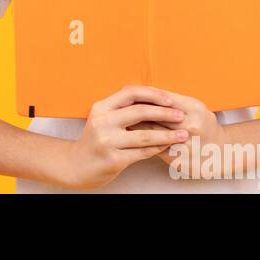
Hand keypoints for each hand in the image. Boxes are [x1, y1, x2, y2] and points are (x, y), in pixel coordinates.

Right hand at [57, 85, 188, 189]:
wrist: (76, 166)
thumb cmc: (96, 140)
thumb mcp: (102, 118)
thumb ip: (123, 108)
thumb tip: (156, 98)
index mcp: (101, 107)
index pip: (130, 93)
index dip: (153, 94)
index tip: (169, 100)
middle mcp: (102, 122)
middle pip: (140, 112)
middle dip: (165, 113)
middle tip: (181, 117)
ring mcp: (106, 142)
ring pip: (145, 135)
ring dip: (168, 135)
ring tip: (183, 135)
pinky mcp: (113, 160)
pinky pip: (142, 153)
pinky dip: (158, 148)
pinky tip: (167, 146)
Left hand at [127, 89, 227, 175]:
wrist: (222, 153)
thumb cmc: (205, 126)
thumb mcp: (195, 107)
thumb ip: (173, 100)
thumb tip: (145, 92)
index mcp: (194, 108)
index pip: (161, 100)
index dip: (142, 98)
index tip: (128, 96)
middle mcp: (190, 126)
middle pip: (154, 116)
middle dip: (134, 112)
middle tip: (119, 109)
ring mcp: (184, 144)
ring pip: (151, 133)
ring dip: (133, 128)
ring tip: (121, 123)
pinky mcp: (178, 160)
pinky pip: (153, 150)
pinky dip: (140, 143)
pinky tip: (131, 139)